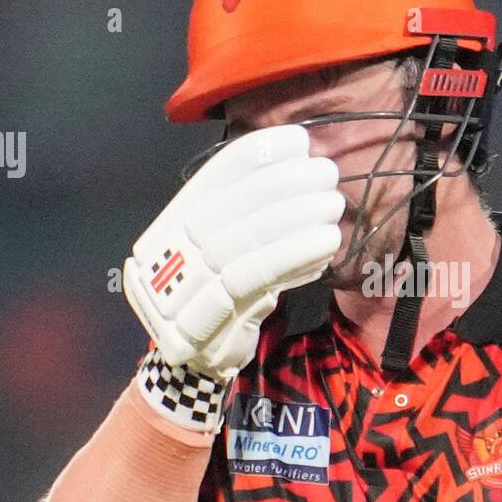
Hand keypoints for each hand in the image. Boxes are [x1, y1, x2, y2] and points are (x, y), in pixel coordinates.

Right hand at [124, 125, 342, 380]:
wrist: (195, 360)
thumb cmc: (224, 293)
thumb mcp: (232, 247)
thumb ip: (254, 212)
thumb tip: (302, 163)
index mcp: (172, 223)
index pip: (213, 178)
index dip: (256, 155)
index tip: (297, 141)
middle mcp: (168, 250)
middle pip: (230, 208)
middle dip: (283, 183)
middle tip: (326, 173)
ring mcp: (180, 287)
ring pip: (243, 242)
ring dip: (295, 218)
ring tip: (333, 205)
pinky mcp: (205, 320)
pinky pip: (254, 280)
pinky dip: (293, 256)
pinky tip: (326, 243)